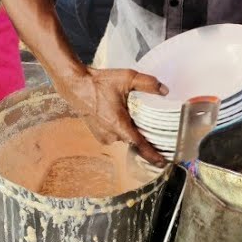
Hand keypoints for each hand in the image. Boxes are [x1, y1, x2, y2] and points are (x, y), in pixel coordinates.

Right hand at [52, 67, 168, 164]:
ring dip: (134, 131)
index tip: (163, 163)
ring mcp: (104, 136)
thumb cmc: (99, 83)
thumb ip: (147, 83)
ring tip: (143, 120)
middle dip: (147, 138)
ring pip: (126, 137)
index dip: (152, 155)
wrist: (76, 85)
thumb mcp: (127, 78)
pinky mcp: (99, 134)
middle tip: (162, 134)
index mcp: (118, 124)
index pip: (139, 144)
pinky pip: (118, 135)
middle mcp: (110, 134)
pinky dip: (124, 129)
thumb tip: (165, 91)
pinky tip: (129, 119)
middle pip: (135, 141)